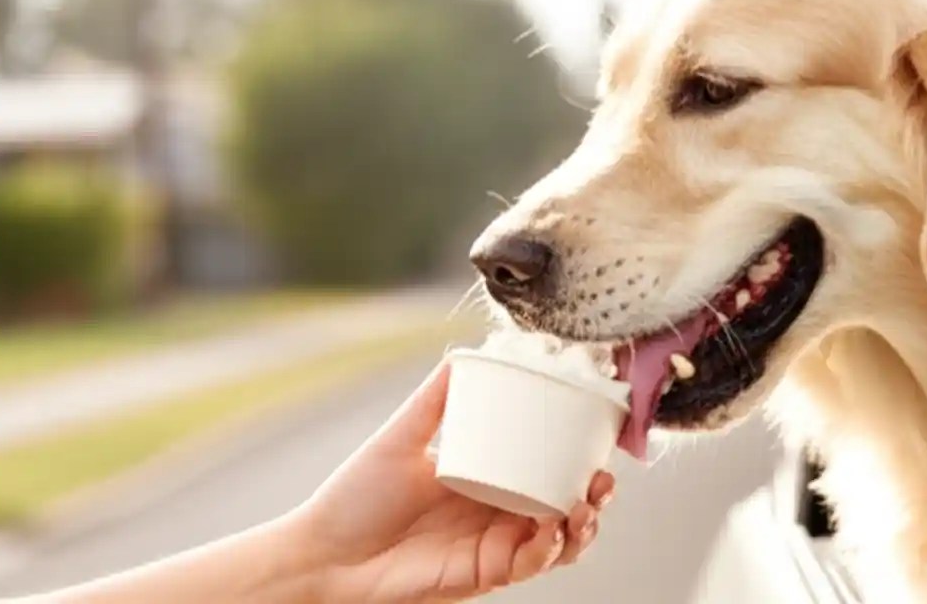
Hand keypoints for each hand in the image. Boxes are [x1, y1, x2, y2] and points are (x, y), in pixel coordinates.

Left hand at [288, 363, 614, 602]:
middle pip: (565, 504)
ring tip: (586, 505)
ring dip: (583, 524)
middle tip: (603, 477)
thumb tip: (462, 353)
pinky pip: (531, 563)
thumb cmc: (354, 498)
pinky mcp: (485, 573)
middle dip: (595, 494)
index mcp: (487, 477)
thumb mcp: (401, 436)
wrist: (323, 555)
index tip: (598, 435)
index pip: (545, 465)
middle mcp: (497, 512)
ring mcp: (494, 544)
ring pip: (560, 539)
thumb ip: (434, 398)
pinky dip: (550, 548)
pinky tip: (553, 530)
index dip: (578, 456)